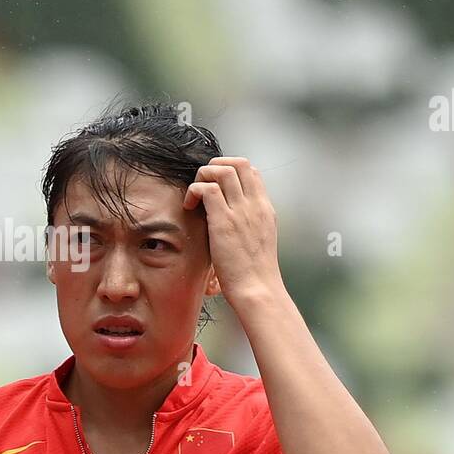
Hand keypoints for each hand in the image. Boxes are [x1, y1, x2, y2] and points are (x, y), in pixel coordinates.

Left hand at [182, 157, 283, 302]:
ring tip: (195, 195)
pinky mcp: (224, 221)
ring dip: (203, 176)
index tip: (216, 186)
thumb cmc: (254, 273)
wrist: (258, 289)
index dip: (231, 171)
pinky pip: (207, 188)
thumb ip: (247, 224)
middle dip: (216, 165)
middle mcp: (255, 205)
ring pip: (222, 170)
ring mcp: (241, 211)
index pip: (251, 171)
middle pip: (239, 163)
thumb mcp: (258, 240)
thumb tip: (229, 218)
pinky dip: (194, 190)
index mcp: (264, 209)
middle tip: (203, 184)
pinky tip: (190, 206)